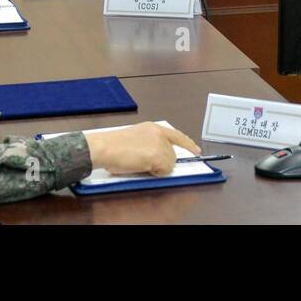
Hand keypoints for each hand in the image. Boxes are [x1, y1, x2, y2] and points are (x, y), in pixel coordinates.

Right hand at [84, 122, 201, 176]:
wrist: (104, 147)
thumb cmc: (113, 146)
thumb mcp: (136, 138)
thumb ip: (150, 144)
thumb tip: (156, 158)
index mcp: (152, 127)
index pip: (176, 135)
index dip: (188, 143)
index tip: (196, 150)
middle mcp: (159, 133)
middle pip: (173, 154)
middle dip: (163, 162)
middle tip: (144, 163)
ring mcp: (159, 144)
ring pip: (169, 163)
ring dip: (158, 168)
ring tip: (140, 163)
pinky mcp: (158, 155)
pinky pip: (164, 170)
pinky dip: (156, 173)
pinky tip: (142, 166)